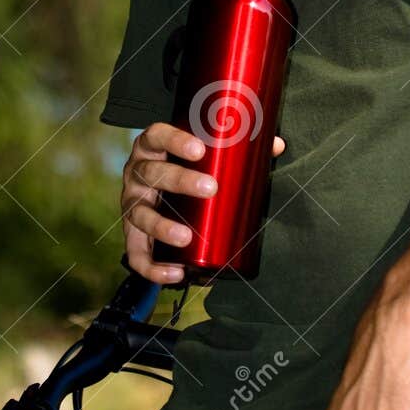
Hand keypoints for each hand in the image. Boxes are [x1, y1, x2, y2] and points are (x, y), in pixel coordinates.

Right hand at [121, 121, 285, 284]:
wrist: (157, 190)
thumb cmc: (186, 168)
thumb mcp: (205, 154)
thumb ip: (239, 149)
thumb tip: (278, 145)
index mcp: (153, 147)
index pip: (157, 136)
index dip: (174, 140)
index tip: (199, 149)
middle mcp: (137, 173)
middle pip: (152, 173)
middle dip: (180, 180)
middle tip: (210, 188)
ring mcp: (132, 204)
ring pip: (140, 214)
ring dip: (161, 226)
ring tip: (186, 236)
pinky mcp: (132, 234)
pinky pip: (135, 253)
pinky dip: (152, 267)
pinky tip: (175, 274)